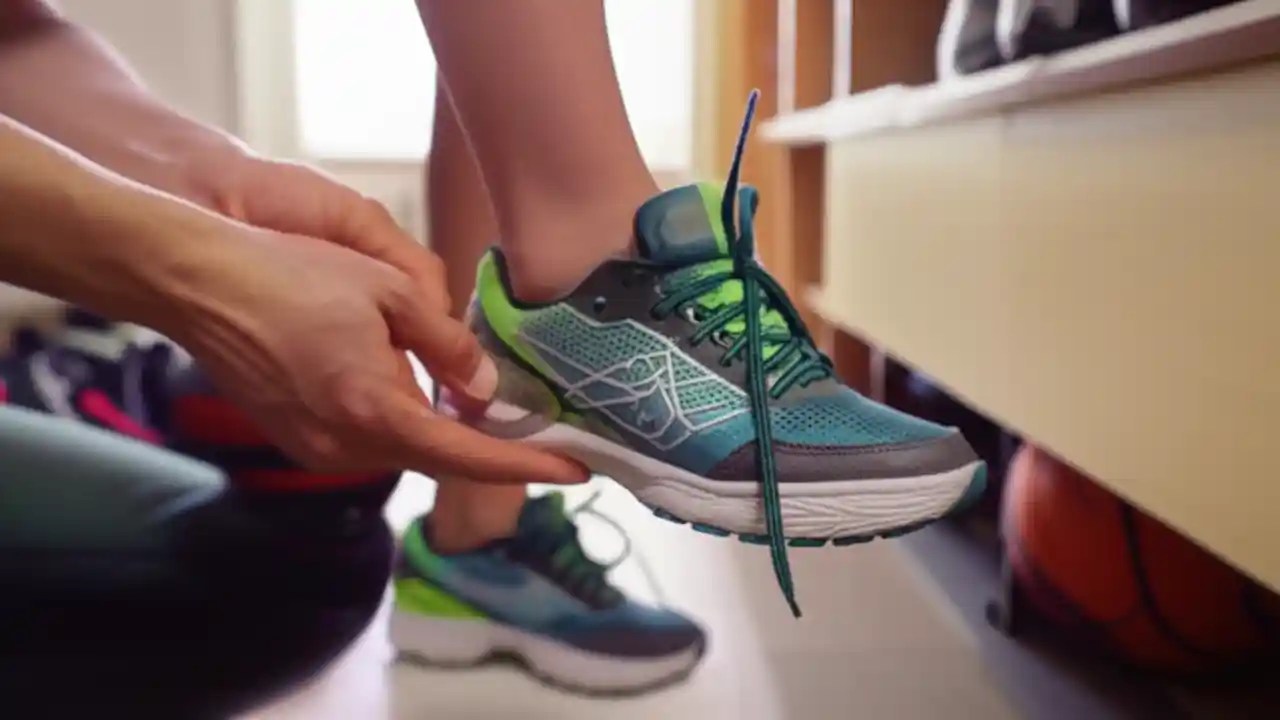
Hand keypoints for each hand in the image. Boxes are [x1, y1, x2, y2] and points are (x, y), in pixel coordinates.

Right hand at [162, 217, 585, 484]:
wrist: (197, 283)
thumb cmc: (290, 276)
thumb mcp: (389, 292)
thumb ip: (447, 345)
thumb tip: (485, 386)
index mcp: (374, 411)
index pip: (469, 454)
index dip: (528, 464)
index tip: (576, 468)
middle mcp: (346, 446)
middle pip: (441, 458)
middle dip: (495, 450)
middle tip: (547, 437)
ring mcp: (318, 451)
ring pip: (406, 450)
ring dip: (450, 435)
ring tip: (496, 414)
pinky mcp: (301, 441)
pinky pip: (372, 441)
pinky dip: (409, 426)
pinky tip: (428, 400)